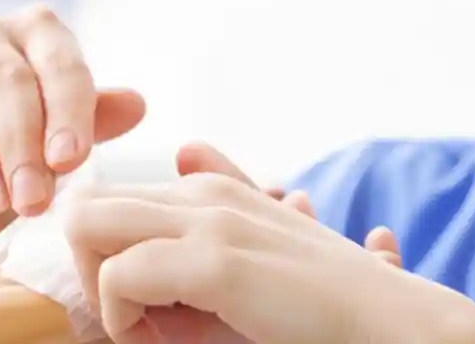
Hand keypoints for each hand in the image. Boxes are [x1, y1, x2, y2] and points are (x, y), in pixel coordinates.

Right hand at [0, 4, 145, 225]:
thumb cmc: (39, 144)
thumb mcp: (75, 132)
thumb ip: (101, 117)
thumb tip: (136, 105)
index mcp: (40, 30)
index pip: (61, 64)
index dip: (68, 113)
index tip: (72, 162)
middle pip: (6, 82)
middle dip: (22, 145)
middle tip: (35, 200)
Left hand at [65, 157, 474, 343]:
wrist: (391, 325)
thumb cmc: (323, 306)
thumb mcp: (264, 250)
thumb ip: (223, 203)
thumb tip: (189, 150)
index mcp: (212, 193)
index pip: (107, 200)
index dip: (104, 256)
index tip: (142, 302)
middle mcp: (205, 194)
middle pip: (84, 204)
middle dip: (87, 265)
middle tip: (137, 314)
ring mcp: (210, 221)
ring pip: (84, 225)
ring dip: (100, 287)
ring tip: (152, 327)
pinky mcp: (217, 262)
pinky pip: (119, 277)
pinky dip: (124, 320)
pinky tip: (169, 338)